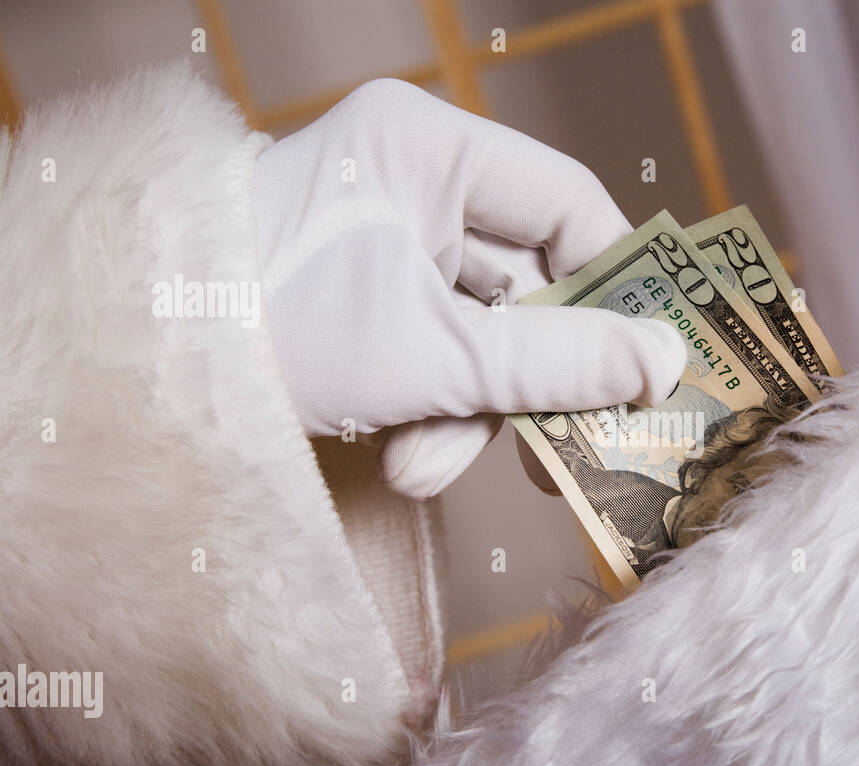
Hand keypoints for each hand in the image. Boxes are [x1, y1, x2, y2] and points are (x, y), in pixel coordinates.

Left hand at [253, 78, 685, 495]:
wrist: (138, 370)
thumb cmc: (276, 328)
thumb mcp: (434, 356)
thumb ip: (558, 364)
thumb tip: (666, 364)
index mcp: (430, 149)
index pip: (568, 206)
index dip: (616, 288)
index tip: (646, 361)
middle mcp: (414, 180)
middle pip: (528, 283)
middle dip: (531, 377)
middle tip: (572, 446)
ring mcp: (387, 241)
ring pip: (482, 331)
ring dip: (469, 412)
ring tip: (424, 468)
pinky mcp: (365, 296)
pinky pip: (435, 350)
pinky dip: (429, 409)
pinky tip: (402, 459)